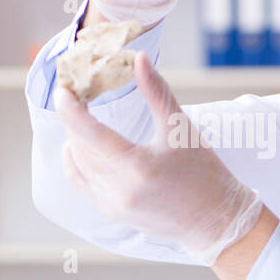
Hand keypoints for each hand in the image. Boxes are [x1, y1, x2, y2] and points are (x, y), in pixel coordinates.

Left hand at [54, 52, 263, 266]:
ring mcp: (114, 205)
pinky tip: (81, 145)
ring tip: (78, 116)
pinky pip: (82, 183)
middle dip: (72, 119)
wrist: (216, 221)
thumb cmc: (205, 173)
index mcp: (138, 168)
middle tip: (74, 94)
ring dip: (74, 139)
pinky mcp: (113, 213)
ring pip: (78, 165)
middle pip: (80, 147)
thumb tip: (139, 58)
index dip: (71, 110)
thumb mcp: (181, 128)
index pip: (90, 134)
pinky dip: (77, 161)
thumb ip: (156, 91)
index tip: (63, 90)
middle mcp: (120, 190)